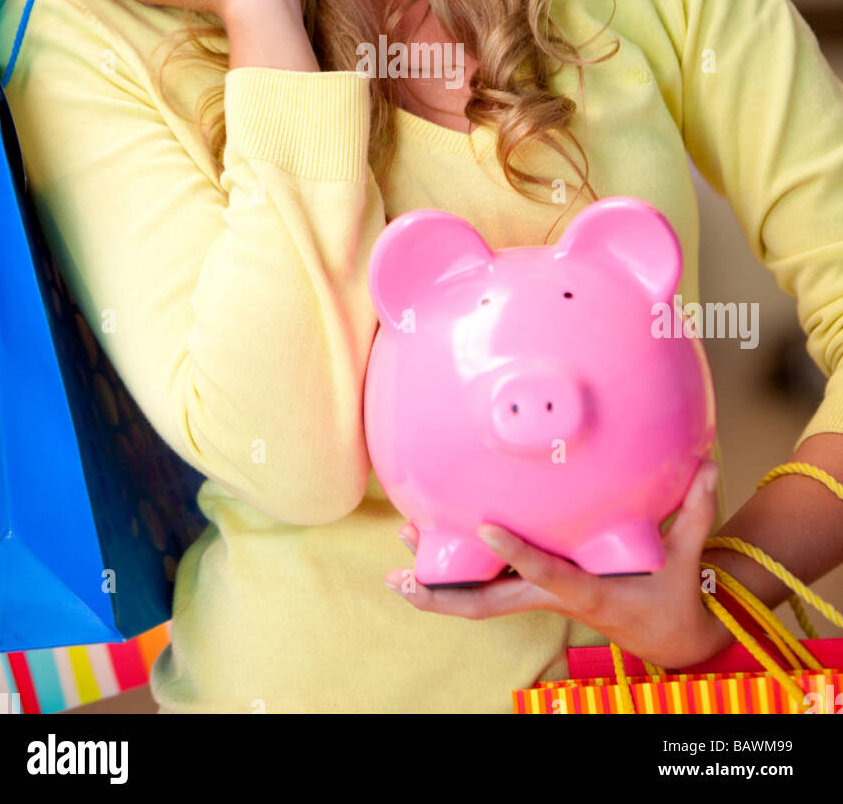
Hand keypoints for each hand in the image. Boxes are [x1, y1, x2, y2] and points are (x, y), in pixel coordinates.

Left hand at [384, 461, 732, 669]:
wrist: (674, 640)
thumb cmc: (677, 597)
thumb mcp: (689, 558)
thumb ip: (695, 511)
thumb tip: (709, 464)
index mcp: (587, 591)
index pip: (544, 573)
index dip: (513, 552)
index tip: (482, 525)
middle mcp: (553, 599)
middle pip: (487, 604)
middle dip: (443, 592)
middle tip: (401, 573)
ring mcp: (540, 599)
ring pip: (479, 600)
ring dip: (437, 586)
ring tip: (396, 563)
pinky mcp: (537, 593)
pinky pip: (488, 590)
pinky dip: (456, 579)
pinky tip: (427, 560)